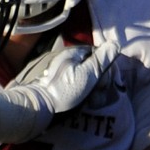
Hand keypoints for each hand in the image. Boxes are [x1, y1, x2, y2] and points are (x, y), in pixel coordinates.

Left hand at [0, 42, 119, 142]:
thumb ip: (101, 60)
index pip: (95, 55)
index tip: (105, 84)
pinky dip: (73, 90)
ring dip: (86, 88)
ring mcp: (52, 68)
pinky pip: (65, 81)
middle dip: (96, 80)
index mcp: (72, 53)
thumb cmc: (63, 91)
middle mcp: (61, 56)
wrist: (35, 105)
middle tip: (97, 97)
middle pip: (86, 65)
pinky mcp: (45, 79)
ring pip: (77, 74)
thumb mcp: (87, 75)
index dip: (104, 69)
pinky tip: (73, 101)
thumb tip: (114, 44)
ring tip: (87, 102)